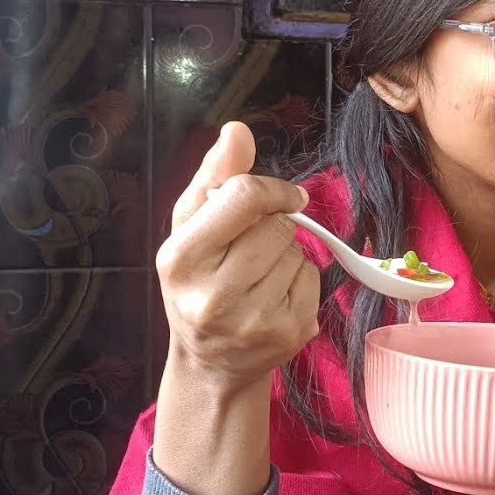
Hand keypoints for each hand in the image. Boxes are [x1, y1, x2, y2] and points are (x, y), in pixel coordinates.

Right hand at [156, 121, 320, 393]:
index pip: (243, 198)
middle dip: (273, 227)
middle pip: (276, 226)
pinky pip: (314, 278)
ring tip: (259, 276)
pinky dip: (301, 279)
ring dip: (287, 254)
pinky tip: (275, 295)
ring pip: (298, 252)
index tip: (283, 196)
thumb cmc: (198, 282)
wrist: (211, 363)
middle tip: (251, 251)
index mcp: (180, 259)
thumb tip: (236, 131)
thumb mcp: (191, 227)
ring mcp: (253, 321)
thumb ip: (215, 176)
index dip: (272, 189)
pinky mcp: (289, 334)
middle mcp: (213, 296)